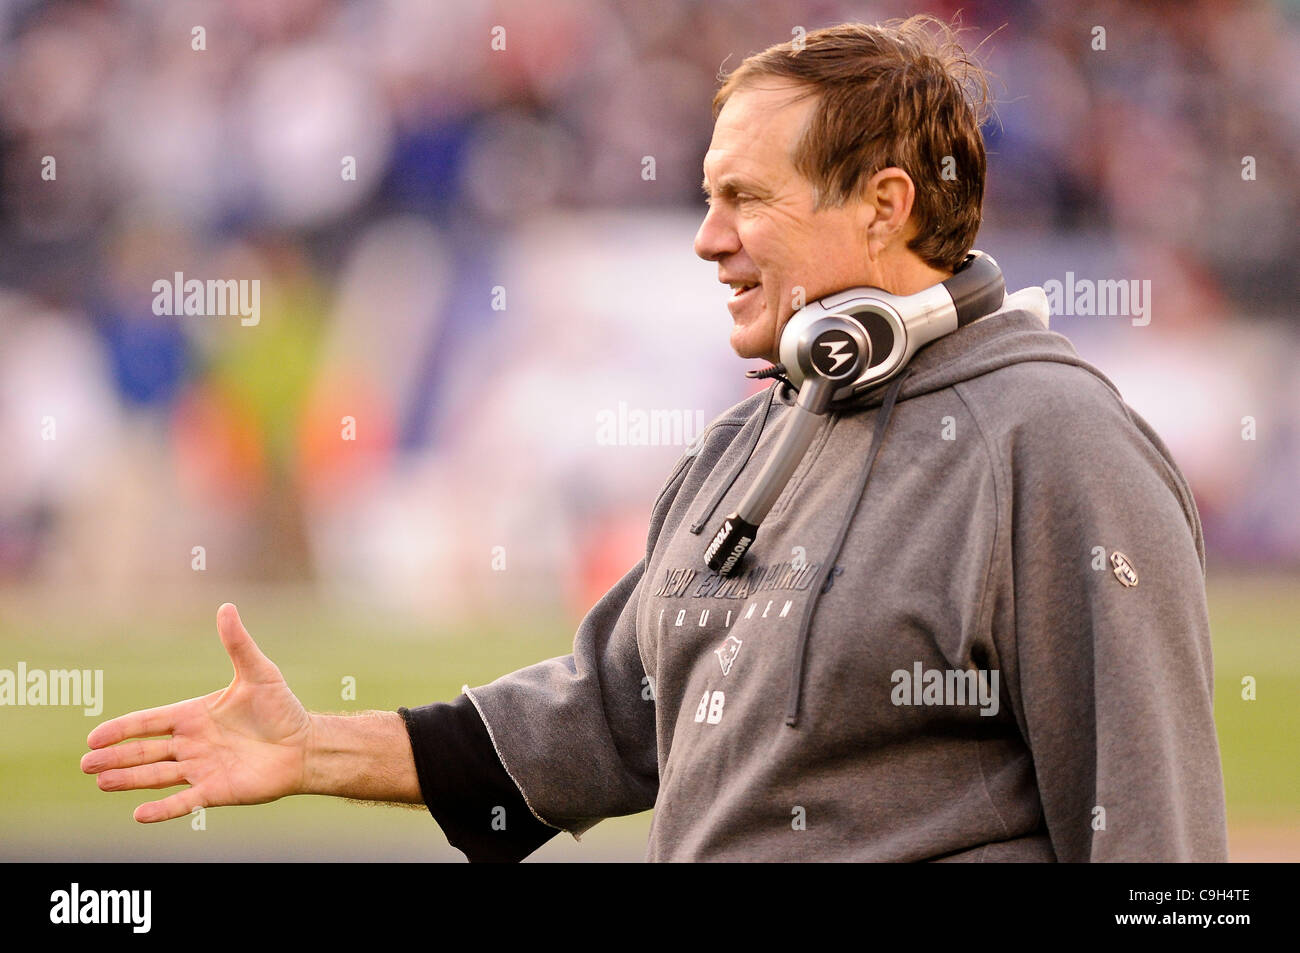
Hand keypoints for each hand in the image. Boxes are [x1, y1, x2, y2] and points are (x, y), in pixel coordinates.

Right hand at [81, 603, 313, 822]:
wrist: (305, 745)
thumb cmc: (282, 708)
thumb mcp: (259, 673)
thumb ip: (238, 644)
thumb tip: (226, 607)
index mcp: (194, 716)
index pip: (149, 722)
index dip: (121, 729)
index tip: (94, 737)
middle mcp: (192, 744)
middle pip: (145, 752)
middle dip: (115, 758)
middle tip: (86, 764)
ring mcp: (201, 769)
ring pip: (157, 776)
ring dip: (129, 780)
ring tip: (101, 782)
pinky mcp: (216, 791)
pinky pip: (184, 802)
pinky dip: (163, 809)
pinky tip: (139, 814)